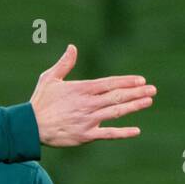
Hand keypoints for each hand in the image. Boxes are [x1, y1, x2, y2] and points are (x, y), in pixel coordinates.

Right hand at [30, 45, 155, 146]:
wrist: (31, 126)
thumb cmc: (40, 102)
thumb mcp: (50, 78)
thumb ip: (64, 63)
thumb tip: (72, 47)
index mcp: (82, 89)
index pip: (110, 83)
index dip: (127, 81)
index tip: (141, 80)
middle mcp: (88, 104)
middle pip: (117, 96)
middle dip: (136, 92)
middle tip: (153, 90)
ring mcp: (89, 120)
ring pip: (116, 112)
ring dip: (134, 106)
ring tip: (148, 101)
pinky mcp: (86, 136)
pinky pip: (108, 134)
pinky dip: (123, 133)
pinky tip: (136, 130)